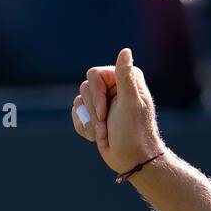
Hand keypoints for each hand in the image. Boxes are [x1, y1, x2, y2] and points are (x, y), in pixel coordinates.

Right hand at [71, 47, 164, 174]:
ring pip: (78, 101)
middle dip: (93, 112)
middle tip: (106, 127)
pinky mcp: (95, 115)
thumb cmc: (134, 133)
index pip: (94, 74)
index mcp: (127, 81)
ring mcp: (104, 102)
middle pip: (84, 88)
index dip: (96, 94)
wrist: (133, 160)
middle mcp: (115, 88)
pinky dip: (83, 127)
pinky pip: (76, 114)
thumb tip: (126, 50)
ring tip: (104, 134)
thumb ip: (126, 77)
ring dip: (89, 122)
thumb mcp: (130, 104)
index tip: (106, 113)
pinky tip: (98, 137)